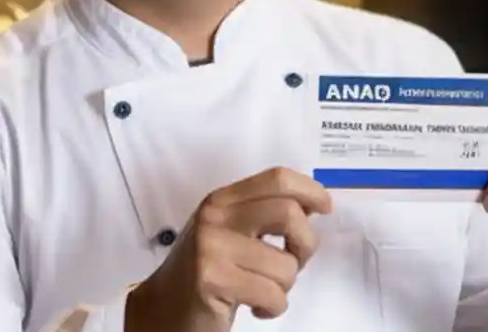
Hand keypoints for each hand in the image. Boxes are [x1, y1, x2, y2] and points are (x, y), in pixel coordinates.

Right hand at [125, 166, 332, 331]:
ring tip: (265, 291)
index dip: (310, 190)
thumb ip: (260, 215)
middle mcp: (215, 217)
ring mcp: (212, 247)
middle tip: (295, 262)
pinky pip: (273, 294)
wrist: (163, 309)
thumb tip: (311, 206)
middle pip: (289, 213)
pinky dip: (274, 307)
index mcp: (222, 200)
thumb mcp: (227, 232)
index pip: (276, 178)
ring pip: (286, 264)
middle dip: (306, 244)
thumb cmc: (204, 272)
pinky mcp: (212, 280)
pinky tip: (256, 307)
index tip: (324, 208)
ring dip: (286, 286)